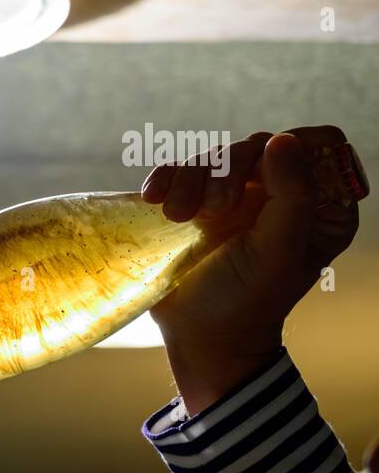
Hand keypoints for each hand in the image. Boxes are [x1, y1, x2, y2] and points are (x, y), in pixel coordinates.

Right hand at [142, 126, 360, 412]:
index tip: (258, 177)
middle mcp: (280, 194)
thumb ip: (291, 194)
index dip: (289, 148)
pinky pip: (182, 168)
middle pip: (259, 145)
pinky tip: (154, 198)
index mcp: (319, 205)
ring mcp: (236, 195)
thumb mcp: (278, 250)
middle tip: (211, 211)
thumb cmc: (246, 301)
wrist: (199, 333)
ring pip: (216, 154)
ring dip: (191, 178)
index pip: (319, 144)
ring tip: (177, 215)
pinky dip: (166, 177)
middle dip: (228, 171)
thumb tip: (282, 139)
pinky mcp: (197, 200)